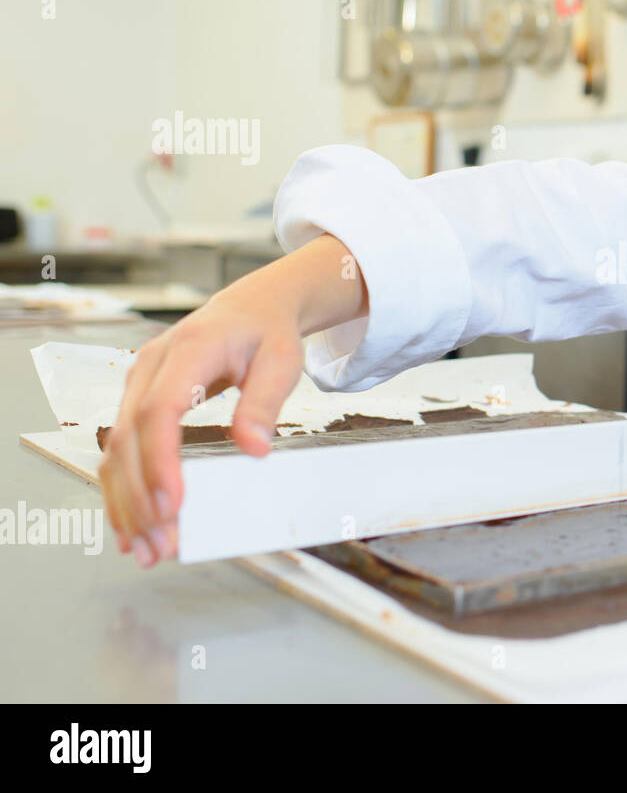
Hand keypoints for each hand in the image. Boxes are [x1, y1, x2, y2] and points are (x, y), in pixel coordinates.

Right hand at [96, 233, 366, 567]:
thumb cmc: (266, 332)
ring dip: (126, 503)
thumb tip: (254, 449)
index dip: (159, 461)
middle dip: (140, 497)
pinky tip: (131, 526)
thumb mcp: (281, 361)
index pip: (158, 411)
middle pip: (128, 439)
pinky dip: (123, 491)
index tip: (171, 505)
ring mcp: (137, 385)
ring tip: (145, 549)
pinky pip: (121, 451)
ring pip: (115, 451)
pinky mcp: (138, 402)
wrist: (251, 307)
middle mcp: (149, 368)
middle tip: (160, 543)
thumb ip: (264, 402)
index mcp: (186, 351)